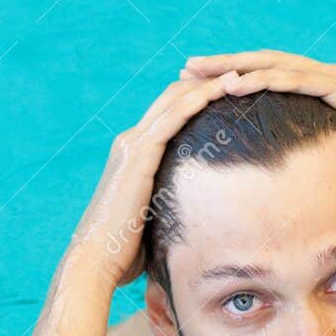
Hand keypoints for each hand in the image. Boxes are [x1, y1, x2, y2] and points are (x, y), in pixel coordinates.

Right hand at [70, 72, 238, 286]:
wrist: (95, 259)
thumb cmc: (124, 252)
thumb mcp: (155, 220)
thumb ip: (172, 207)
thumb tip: (199, 220)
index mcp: (134, 156)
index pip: (168, 115)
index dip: (196, 99)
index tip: (227, 94)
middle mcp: (130, 143)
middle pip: (172, 99)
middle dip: (205, 83)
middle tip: (240, 75)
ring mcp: (132, 146)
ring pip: (174, 101)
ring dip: (207, 85)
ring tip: (239, 76)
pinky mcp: (137, 155)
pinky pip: (172, 118)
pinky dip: (198, 100)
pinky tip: (221, 92)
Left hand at [182, 50, 335, 198]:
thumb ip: (318, 164)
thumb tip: (292, 194)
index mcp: (326, 92)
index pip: (271, 80)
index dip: (234, 80)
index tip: (198, 86)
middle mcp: (329, 78)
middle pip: (265, 65)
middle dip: (223, 65)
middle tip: (184, 68)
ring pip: (274, 65)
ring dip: (233, 66)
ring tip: (196, 71)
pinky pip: (296, 80)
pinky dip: (263, 79)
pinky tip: (232, 84)